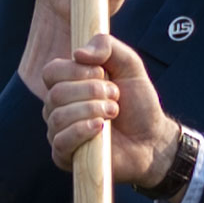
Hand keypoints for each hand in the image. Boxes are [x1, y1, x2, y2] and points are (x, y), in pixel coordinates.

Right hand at [42, 34, 181, 188]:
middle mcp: (57, 107)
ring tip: (114, 113)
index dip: (76, 71)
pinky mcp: (64, 156)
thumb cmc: (138, 103)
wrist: (152, 139)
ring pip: (59, 116)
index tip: (103, 74)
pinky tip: (101, 128)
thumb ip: (107, 46)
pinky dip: (82, 131)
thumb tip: (78, 53)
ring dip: (92, 110)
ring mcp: (58, 132)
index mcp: (67, 84)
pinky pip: (61, 141)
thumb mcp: (130, 65)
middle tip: (116, 97)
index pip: (51, 71)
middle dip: (92, 92)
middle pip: (56, 94)